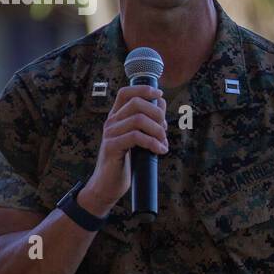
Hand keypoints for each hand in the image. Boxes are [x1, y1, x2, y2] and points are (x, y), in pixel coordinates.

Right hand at [80, 85, 166, 215]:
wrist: (108, 185)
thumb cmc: (126, 161)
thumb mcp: (138, 138)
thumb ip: (147, 122)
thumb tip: (162, 103)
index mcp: (116, 117)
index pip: (125, 93)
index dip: (143, 89)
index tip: (160, 94)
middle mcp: (111, 122)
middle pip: (136, 103)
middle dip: (157, 114)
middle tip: (164, 130)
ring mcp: (110, 134)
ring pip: (138, 119)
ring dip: (158, 131)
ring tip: (163, 143)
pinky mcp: (111, 147)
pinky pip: (136, 137)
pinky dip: (153, 143)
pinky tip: (160, 150)